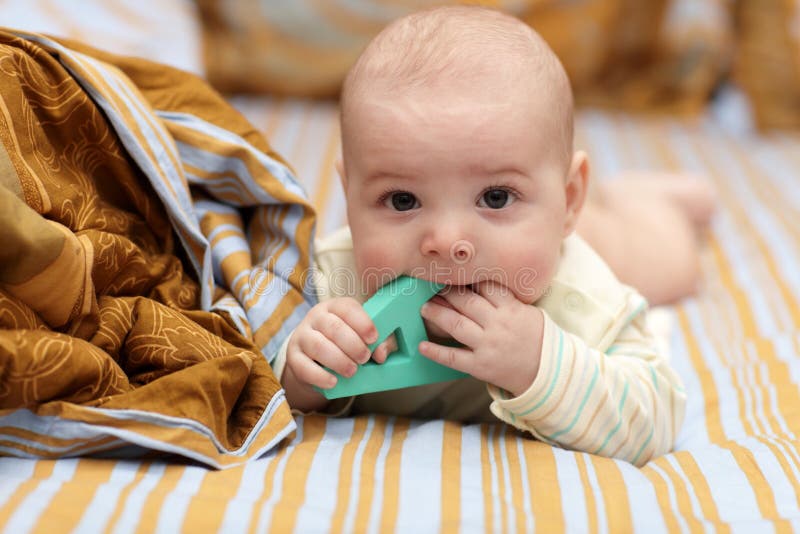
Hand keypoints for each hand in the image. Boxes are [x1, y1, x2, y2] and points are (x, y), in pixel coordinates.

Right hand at [285, 297, 377, 392]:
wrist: (316, 360)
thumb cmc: (347, 344)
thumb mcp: (364, 338)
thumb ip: (380, 342)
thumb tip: (382, 355)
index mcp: (335, 307)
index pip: (348, 308)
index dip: (363, 323)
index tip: (373, 338)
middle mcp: (316, 317)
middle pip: (334, 327)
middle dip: (353, 345)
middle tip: (364, 358)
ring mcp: (302, 336)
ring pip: (318, 346)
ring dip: (339, 361)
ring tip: (352, 371)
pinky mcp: (293, 357)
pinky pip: (304, 366)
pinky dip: (320, 376)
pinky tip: (333, 382)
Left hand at [418, 281, 544, 396]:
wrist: (548, 372)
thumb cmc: (537, 338)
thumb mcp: (527, 312)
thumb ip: (506, 299)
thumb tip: (479, 284)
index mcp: (510, 309)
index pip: (484, 286)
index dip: (466, 279)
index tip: (453, 274)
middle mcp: (497, 325)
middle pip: (466, 302)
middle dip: (446, 293)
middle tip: (432, 288)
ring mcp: (487, 346)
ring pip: (455, 324)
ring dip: (436, 314)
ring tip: (424, 308)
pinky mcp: (479, 366)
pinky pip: (453, 357)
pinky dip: (436, 352)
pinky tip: (422, 346)